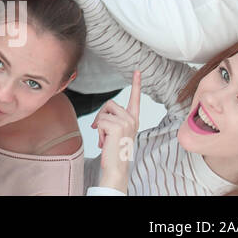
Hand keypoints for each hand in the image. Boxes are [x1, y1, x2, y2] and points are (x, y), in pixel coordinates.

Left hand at [93, 70, 140, 191]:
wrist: (116, 167)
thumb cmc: (114, 150)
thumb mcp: (115, 132)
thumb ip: (112, 120)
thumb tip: (100, 118)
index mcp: (133, 119)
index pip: (135, 99)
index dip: (136, 84)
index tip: (137, 70)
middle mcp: (132, 119)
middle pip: (109, 104)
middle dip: (101, 116)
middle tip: (102, 132)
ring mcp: (126, 122)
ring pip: (104, 112)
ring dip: (100, 125)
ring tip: (106, 139)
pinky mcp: (117, 126)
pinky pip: (100, 121)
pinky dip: (99, 132)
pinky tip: (106, 142)